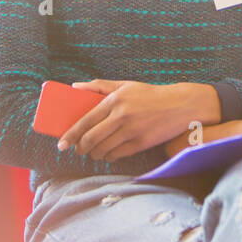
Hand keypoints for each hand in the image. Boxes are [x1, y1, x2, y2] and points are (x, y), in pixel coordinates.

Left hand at [61, 80, 219, 161]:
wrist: (179, 105)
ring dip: (95, 154)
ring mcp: (132, 130)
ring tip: (93, 153)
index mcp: (114, 100)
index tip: (61, 144)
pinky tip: (109, 154)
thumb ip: (99, 86)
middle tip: (78, 150)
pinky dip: (110, 157)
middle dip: (81, 148)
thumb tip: (75, 87)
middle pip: (91, 139)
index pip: (85, 121)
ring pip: (103, 149)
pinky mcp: (141, 143)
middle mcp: (121, 116)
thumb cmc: (150, 94)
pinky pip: (118, 155)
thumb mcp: (125, 85)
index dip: (71, 135)